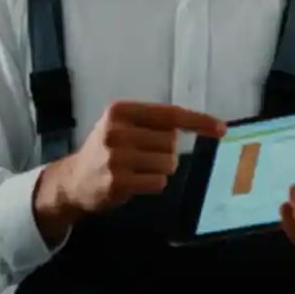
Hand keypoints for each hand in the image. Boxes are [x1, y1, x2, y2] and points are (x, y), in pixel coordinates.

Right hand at [33, 100, 226, 244]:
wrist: (73, 181)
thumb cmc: (106, 149)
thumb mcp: (122, 125)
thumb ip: (154, 122)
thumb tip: (203, 124)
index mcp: (120, 110)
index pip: (170, 114)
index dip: (198, 121)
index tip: (221, 128)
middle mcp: (116, 130)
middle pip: (171, 141)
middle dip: (165, 151)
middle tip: (142, 155)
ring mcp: (116, 157)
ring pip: (168, 163)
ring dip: (160, 169)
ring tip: (137, 169)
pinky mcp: (118, 182)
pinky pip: (158, 182)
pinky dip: (152, 183)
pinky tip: (133, 182)